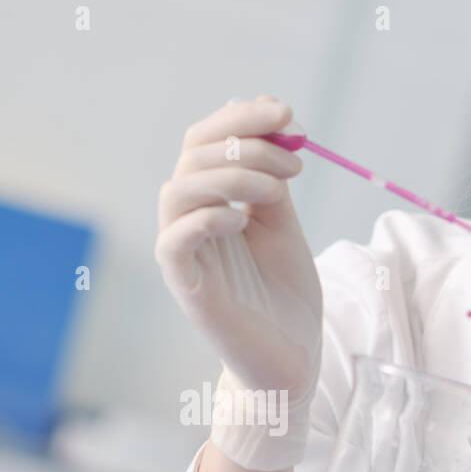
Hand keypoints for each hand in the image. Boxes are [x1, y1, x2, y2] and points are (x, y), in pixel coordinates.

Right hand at [155, 96, 322, 470]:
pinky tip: (242, 222)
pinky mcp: (186, 286)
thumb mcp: (283, 222)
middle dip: (246, 146)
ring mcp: (184, 252)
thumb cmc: (284, 293)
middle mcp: (189, 220)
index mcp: (210, 199)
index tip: (287, 115)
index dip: (241, 118)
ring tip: (276, 192)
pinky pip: (175, 240)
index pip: (205, 140)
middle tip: (294, 165)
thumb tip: (270, 119)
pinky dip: (206, 219)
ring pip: (179, 190)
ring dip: (231, 177)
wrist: (292, 356)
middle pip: (192, 156)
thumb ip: (271, 177)